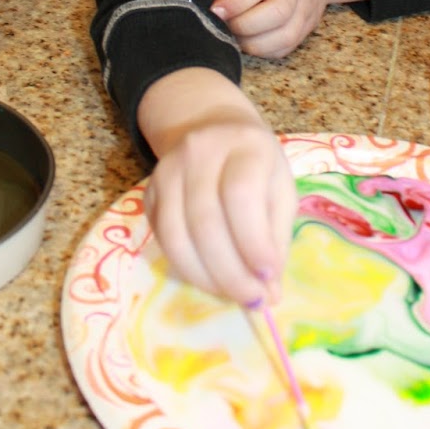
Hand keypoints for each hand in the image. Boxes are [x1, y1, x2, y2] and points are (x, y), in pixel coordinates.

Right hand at [138, 68, 296, 304]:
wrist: (213, 128)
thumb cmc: (257, 165)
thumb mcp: (280, 189)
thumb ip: (276, 239)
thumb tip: (268, 294)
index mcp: (245, 144)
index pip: (241, 195)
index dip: (252, 242)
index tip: (268, 277)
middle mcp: (200, 152)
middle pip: (205, 221)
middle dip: (230, 272)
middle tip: (252, 300)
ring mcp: (167, 170)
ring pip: (176, 236)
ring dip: (205, 277)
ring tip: (231, 294)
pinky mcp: (149, 192)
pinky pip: (162, 239)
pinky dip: (186, 268)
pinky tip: (210, 278)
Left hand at [211, 0, 368, 58]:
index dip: (236, 1)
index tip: (214, 8)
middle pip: (275, 14)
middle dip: (241, 25)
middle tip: (220, 23)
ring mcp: (305, 11)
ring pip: (282, 37)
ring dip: (251, 42)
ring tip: (231, 34)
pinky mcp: (307, 29)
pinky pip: (284, 49)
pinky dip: (262, 50)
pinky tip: (247, 40)